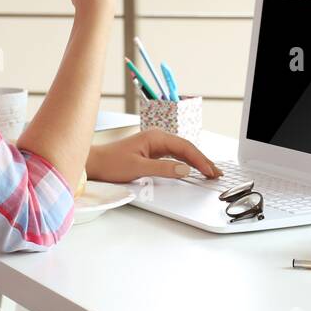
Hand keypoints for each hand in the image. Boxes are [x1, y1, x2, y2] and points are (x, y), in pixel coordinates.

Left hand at [84, 128, 223, 182]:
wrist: (94, 164)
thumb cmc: (111, 163)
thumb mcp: (138, 168)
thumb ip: (163, 169)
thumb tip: (185, 170)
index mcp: (156, 137)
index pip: (185, 147)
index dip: (199, 160)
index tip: (209, 171)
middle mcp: (157, 138)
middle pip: (186, 148)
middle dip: (202, 160)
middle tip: (216, 173)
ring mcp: (155, 145)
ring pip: (182, 152)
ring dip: (196, 161)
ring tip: (209, 171)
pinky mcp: (152, 152)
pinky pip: (174, 156)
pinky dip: (186, 163)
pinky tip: (193, 169)